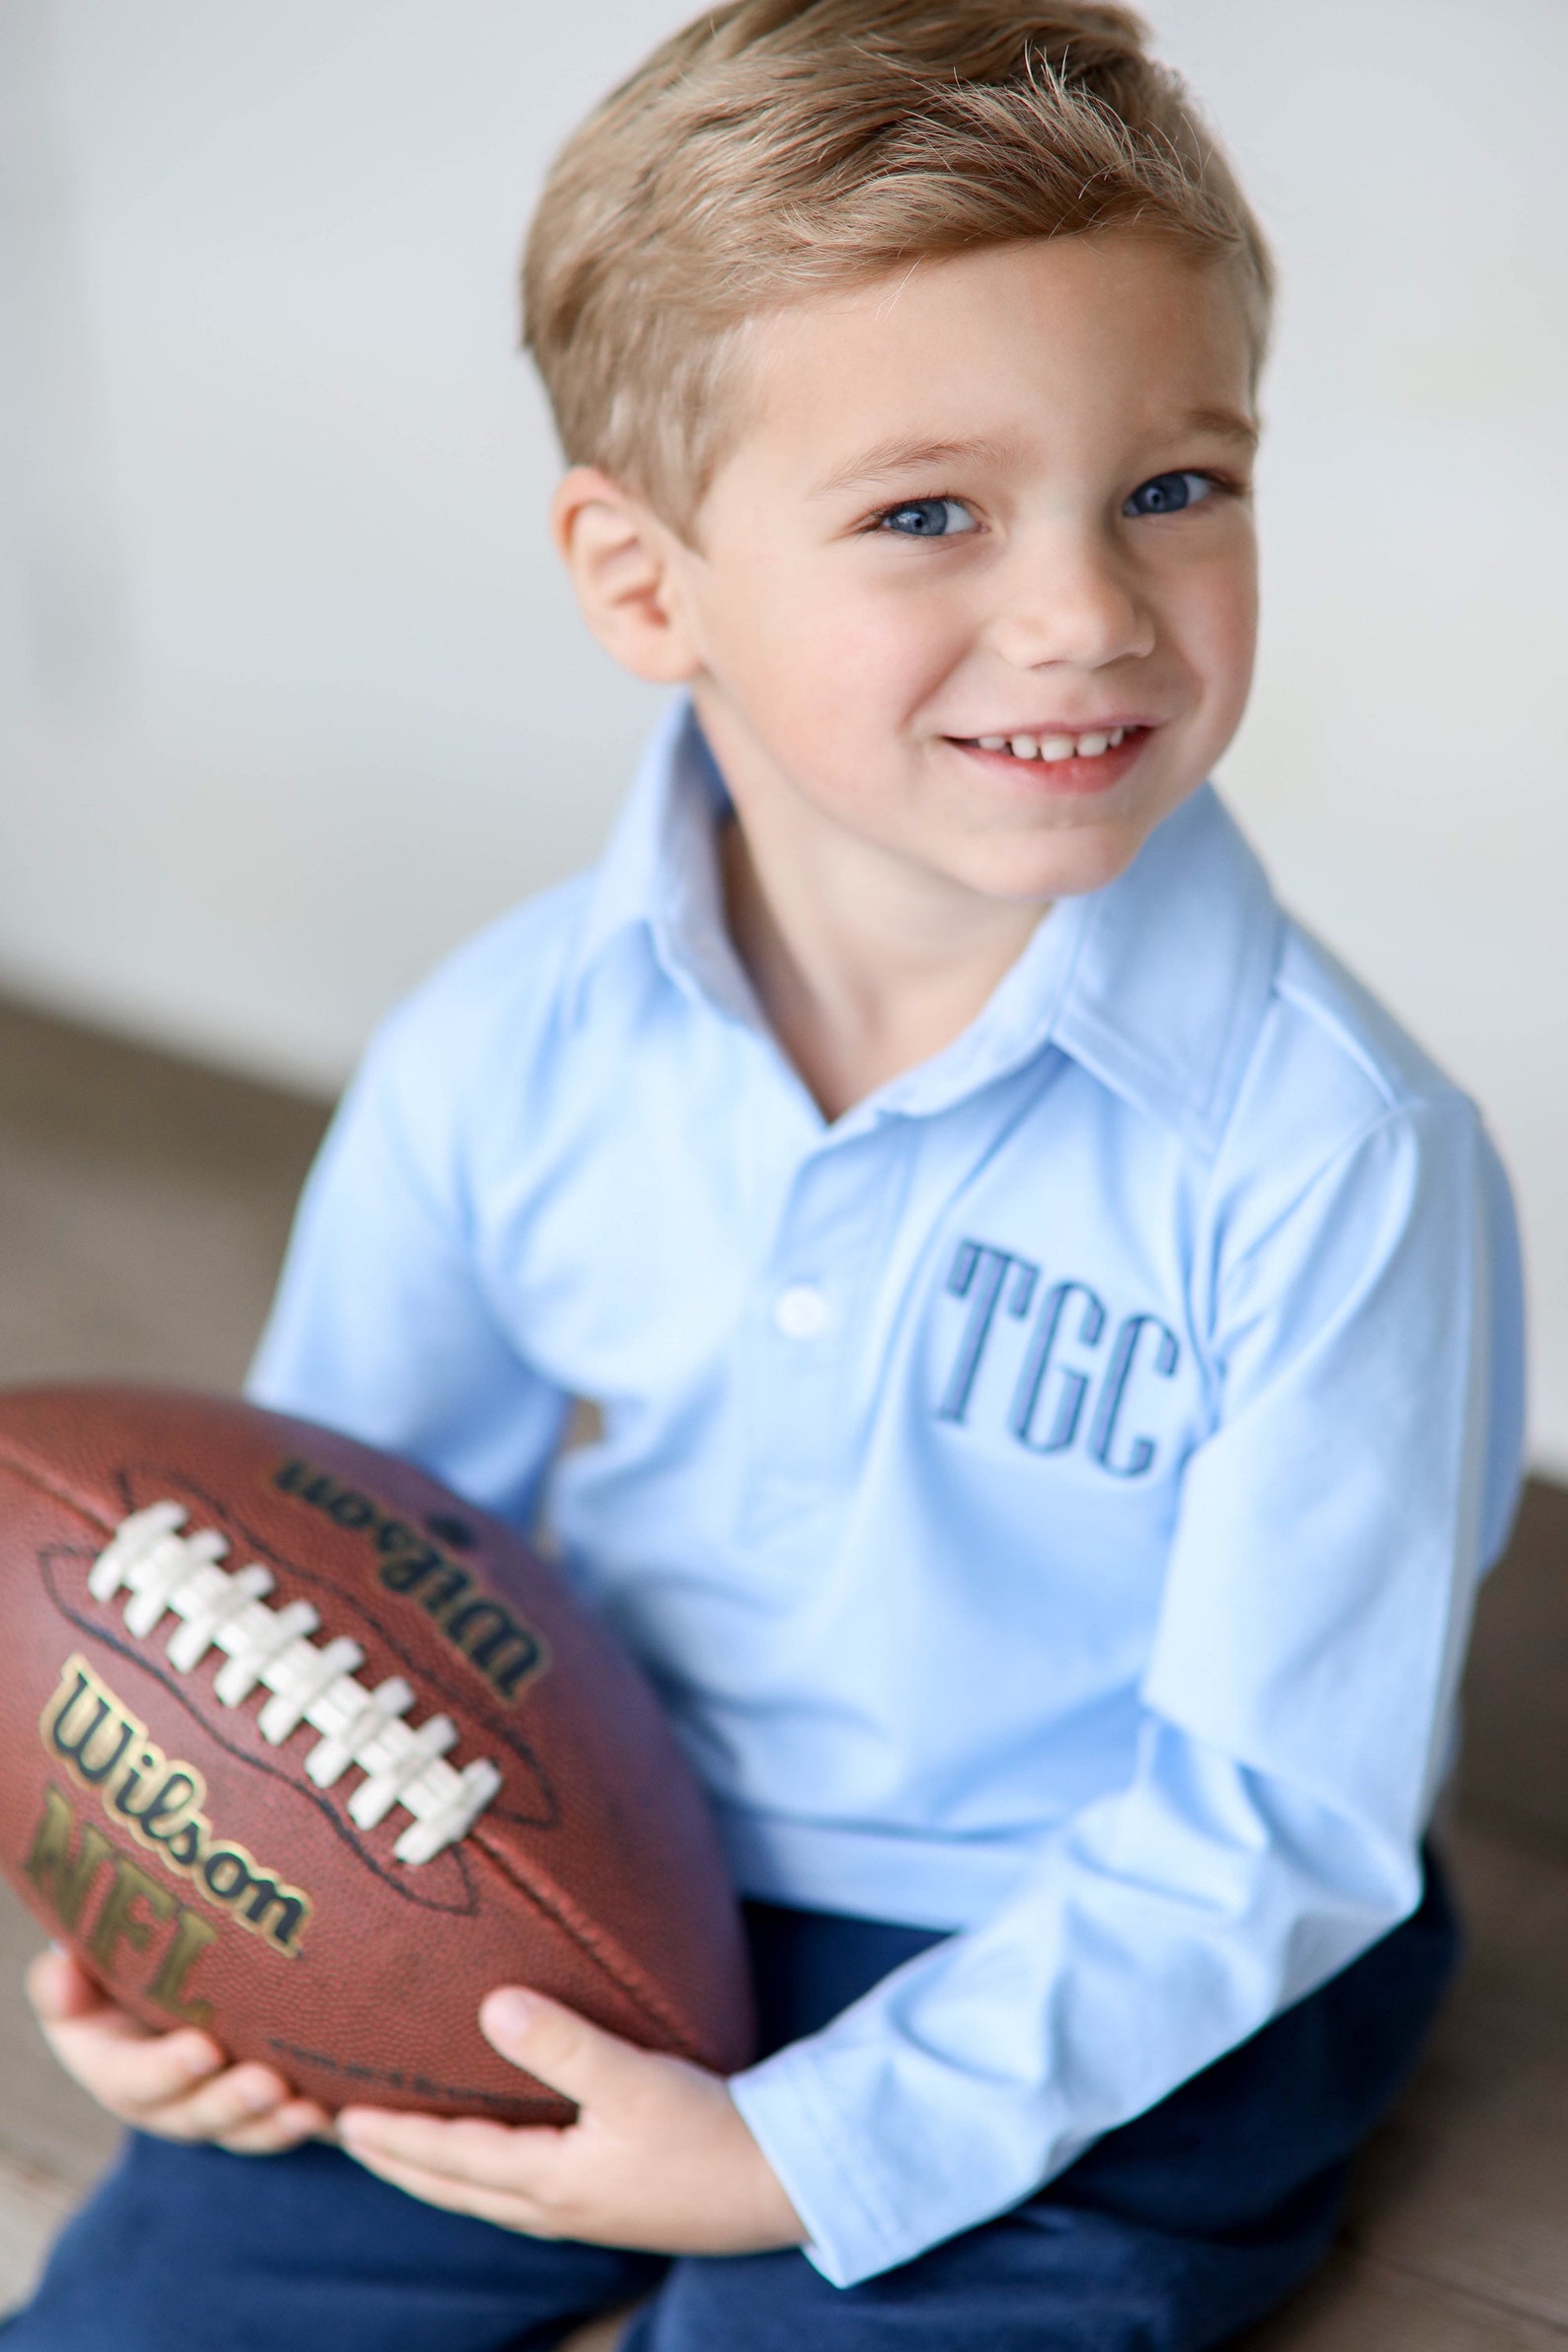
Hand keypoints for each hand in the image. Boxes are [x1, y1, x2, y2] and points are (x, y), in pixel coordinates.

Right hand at [26, 1947, 328, 2152]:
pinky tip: (344, 2113)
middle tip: (268, 2084)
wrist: (173, 1982)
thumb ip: (67, 1983)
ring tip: (309, 2110)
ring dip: (276, 2124)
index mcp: (117, 2070)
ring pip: (246, 2130)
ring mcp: (217, 2108)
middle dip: (232, 2103)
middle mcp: (167, 2102)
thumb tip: (60, 1973)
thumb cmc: (128, 1966)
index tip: (203, 2049)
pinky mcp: (263, 2105)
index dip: (168, 2071)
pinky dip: (314, 2122)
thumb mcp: (87, 1976)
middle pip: (198, 2115)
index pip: (136, 2080)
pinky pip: (286, 2124)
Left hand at [338, 1988, 804, 2255]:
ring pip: (480, 2195)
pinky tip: (489, 2151)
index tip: (338, 2119)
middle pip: (450, 2187)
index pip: (447, 2157)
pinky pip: (514, 2192)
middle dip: (395, 2161)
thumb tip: (492, 2005)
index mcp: (549, 2182)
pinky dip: (477, 2172)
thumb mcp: (635, 2080)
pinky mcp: (604, 2204)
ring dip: (431, 2170)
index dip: (391, 2137)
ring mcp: (578, 2213)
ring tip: (397, 2143)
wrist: (780, 2186)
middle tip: (343, 2135)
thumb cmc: (710, 2132)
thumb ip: (563, 2043)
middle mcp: (552, 2208)